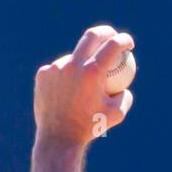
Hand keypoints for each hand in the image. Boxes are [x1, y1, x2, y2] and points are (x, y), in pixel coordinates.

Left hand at [34, 25, 134, 146]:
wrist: (59, 139)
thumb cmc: (90, 127)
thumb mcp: (117, 114)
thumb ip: (125, 95)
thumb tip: (124, 84)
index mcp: (93, 72)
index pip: (113, 45)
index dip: (124, 40)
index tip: (128, 44)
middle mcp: (73, 65)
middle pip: (91, 36)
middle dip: (106, 32)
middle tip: (112, 38)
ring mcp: (55, 68)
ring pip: (74, 57)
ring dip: (84, 63)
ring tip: (85, 85)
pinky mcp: (43, 74)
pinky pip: (59, 69)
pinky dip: (67, 76)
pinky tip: (69, 90)